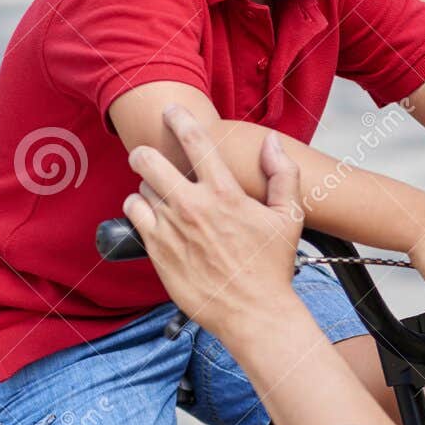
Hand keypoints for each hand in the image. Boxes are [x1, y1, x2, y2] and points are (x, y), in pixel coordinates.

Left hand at [123, 105, 301, 342]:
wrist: (253, 312)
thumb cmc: (272, 266)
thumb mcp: (290, 217)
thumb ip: (282, 174)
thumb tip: (272, 142)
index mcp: (224, 193)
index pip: (194, 141)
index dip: (179, 120)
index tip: (171, 112)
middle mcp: (192, 206)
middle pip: (147, 160)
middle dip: (145, 153)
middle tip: (149, 157)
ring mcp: (170, 229)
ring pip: (140, 188)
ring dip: (148, 187)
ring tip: (162, 196)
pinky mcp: (156, 250)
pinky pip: (134, 215)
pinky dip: (139, 210)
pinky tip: (154, 217)